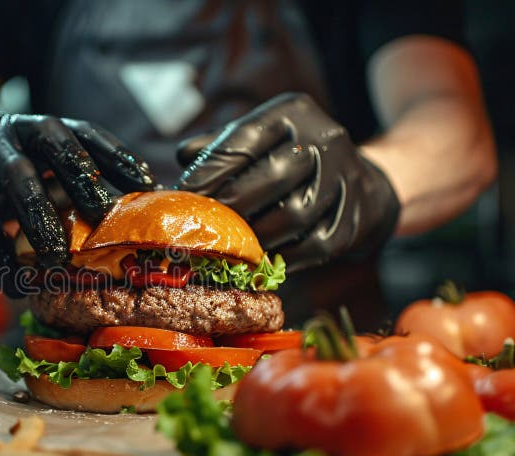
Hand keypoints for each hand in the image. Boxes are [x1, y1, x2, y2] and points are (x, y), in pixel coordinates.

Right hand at [0, 113, 154, 295]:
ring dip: (38, 218)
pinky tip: (9, 279)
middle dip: (80, 177)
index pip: (83, 132)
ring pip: (16, 176)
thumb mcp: (35, 188)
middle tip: (102, 216)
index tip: (143, 181)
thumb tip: (122, 226)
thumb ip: (67, 196)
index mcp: (39, 128)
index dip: (114, 154)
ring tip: (55, 258)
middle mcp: (12, 128)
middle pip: (52, 142)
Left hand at [176, 93, 399, 270]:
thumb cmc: (287, 160)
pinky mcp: (354, 216)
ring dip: (258, 236)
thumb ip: (218, 146)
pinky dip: (284, 256)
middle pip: (271, 177)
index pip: (243, 139)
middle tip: (207, 226)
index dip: (210, 171)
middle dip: (232, 206)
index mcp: (292, 113)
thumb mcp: (256, 140)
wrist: (358, 183)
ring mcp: (345, 177)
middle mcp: (324, 138)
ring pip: (294, 214)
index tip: (185, 195)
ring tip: (233, 244)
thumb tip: (182, 159)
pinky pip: (315, 245)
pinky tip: (264, 256)